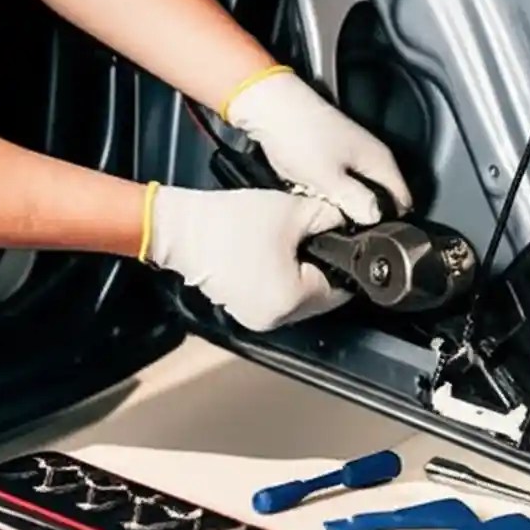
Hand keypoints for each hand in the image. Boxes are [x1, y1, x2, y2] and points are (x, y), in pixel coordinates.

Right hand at [148, 185, 351, 331]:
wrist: (178, 227)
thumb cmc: (227, 221)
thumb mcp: (294, 211)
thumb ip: (332, 218)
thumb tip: (351, 223)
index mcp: (291, 300)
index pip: (341, 288)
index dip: (345, 264)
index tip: (344, 246)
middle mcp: (275, 318)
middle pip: (320, 298)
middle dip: (322, 270)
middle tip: (314, 241)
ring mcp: (256, 318)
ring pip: (298, 299)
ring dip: (301, 276)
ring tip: (290, 247)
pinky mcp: (242, 310)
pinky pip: (275, 298)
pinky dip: (280, 280)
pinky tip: (271, 257)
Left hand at [226, 71, 412, 224]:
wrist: (270, 106)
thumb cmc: (299, 135)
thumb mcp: (327, 177)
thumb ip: (355, 200)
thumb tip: (375, 218)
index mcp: (380, 160)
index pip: (403, 201)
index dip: (390, 221)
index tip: (369, 230)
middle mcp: (372, 156)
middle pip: (379, 198)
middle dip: (361, 212)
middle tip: (336, 215)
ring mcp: (352, 153)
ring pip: (357, 192)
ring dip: (340, 201)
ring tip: (318, 197)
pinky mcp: (333, 154)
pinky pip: (338, 183)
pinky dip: (325, 189)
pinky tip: (309, 187)